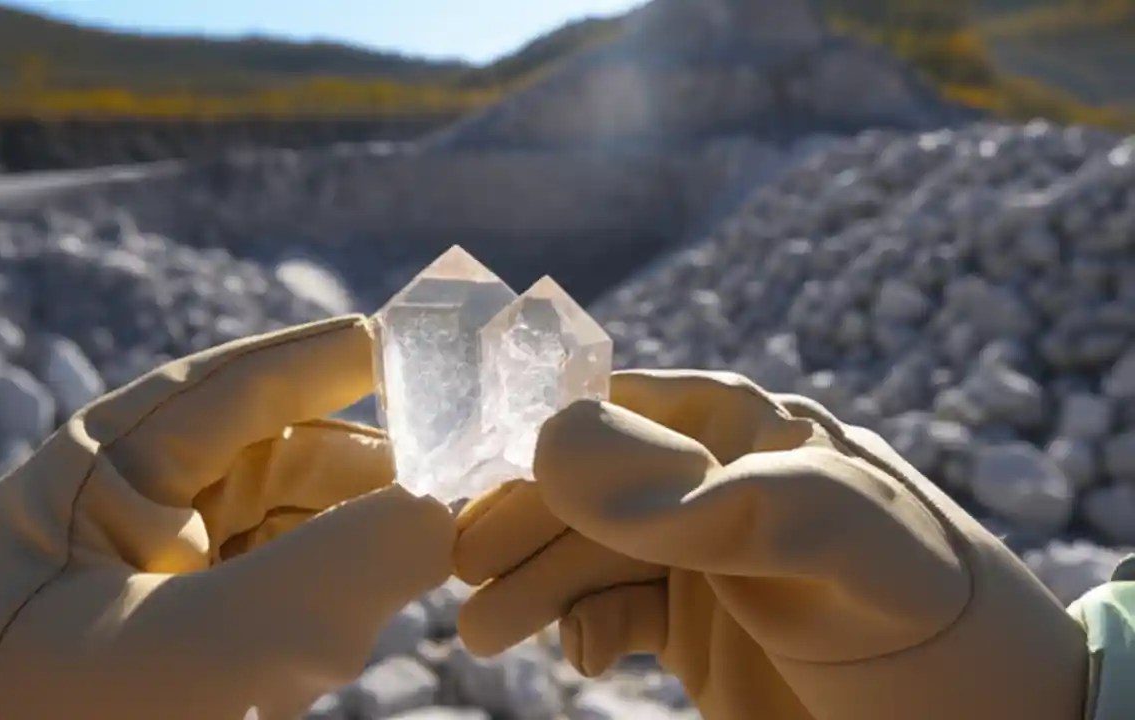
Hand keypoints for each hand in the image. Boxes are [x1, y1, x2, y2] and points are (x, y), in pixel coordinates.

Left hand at [0, 316, 454, 719]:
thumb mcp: (209, 653)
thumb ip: (336, 572)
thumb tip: (447, 513)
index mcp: (73, 498)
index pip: (207, 397)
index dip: (308, 363)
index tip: (401, 339)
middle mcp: (114, 536)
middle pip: (263, 465)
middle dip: (359, 467)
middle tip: (457, 464)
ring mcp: (156, 602)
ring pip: (287, 534)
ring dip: (361, 534)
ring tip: (439, 535)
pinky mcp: (196, 661)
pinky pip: (288, 600)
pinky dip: (345, 595)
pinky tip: (387, 594)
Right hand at [454, 370, 1087, 719]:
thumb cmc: (934, 625)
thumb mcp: (841, 548)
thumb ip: (712, 498)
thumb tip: (561, 446)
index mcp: (745, 428)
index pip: (614, 409)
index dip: (532, 438)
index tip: (455, 474)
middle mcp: (711, 482)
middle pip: (582, 487)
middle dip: (516, 526)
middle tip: (455, 571)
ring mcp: (700, 558)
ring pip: (584, 556)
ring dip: (530, 589)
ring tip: (481, 632)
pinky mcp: (696, 628)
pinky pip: (611, 614)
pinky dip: (580, 632)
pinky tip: (583, 657)